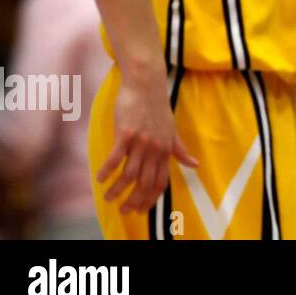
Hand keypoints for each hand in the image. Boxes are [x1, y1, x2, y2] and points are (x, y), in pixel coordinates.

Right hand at [96, 67, 197, 213]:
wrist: (146, 84)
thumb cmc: (157, 107)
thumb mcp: (172, 130)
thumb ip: (180, 150)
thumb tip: (195, 165)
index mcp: (166, 150)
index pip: (161, 182)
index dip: (151, 199)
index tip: (140, 210)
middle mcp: (156, 148)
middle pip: (145, 183)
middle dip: (134, 201)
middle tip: (123, 211)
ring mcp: (141, 141)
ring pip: (129, 175)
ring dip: (117, 190)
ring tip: (107, 198)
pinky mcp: (126, 133)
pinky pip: (115, 158)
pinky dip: (107, 171)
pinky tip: (100, 179)